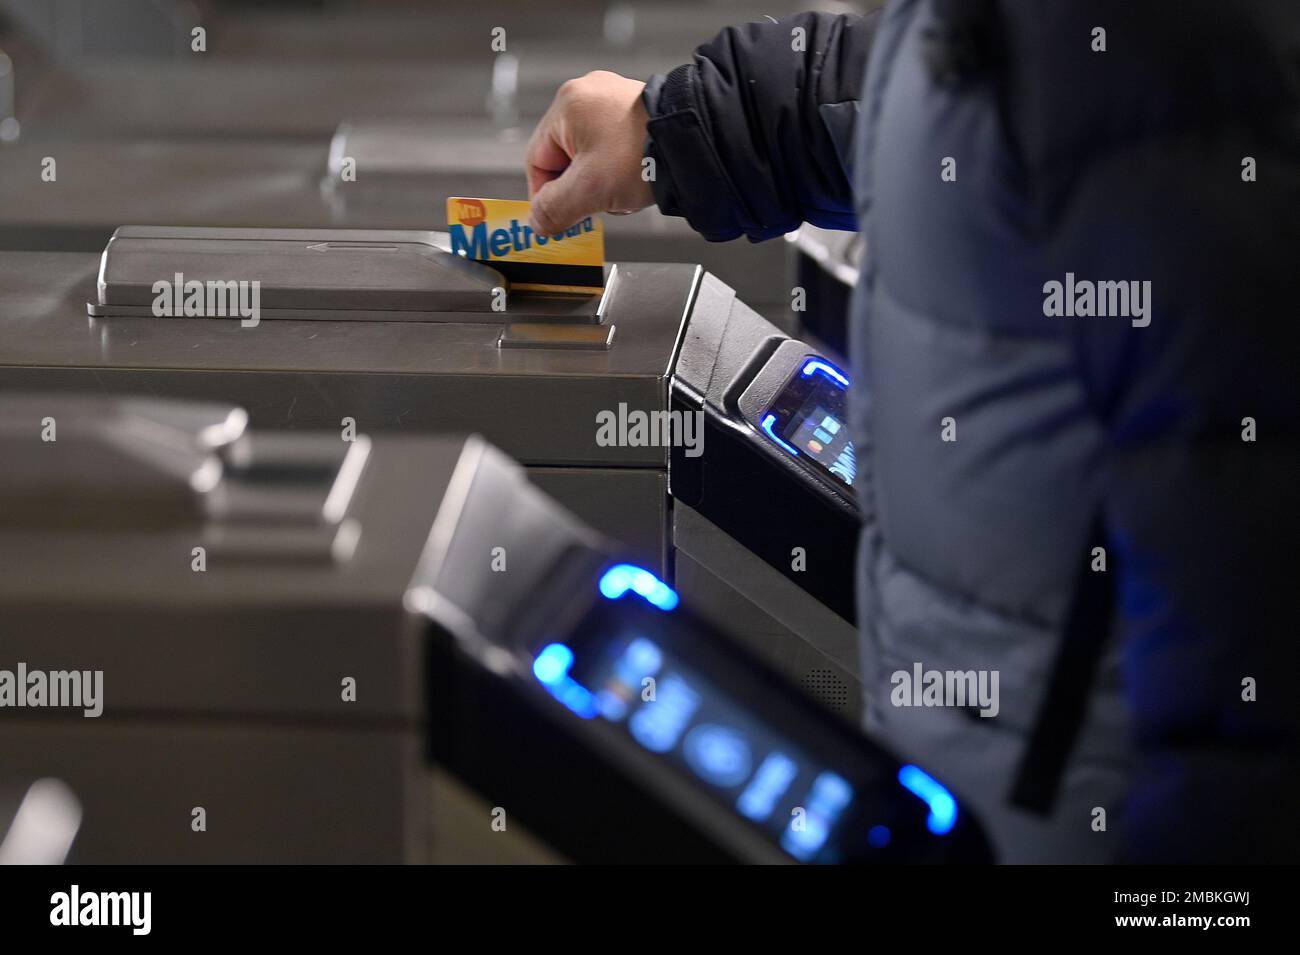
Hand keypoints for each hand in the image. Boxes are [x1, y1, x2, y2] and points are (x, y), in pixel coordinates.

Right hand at [525, 71, 654, 235]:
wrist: (696, 144)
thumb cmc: (645, 153)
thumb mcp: (589, 190)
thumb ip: (554, 209)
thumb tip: (538, 222)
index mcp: (568, 104)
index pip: (537, 160)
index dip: (544, 195)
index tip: (555, 217)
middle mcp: (589, 94)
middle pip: (565, 158)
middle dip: (580, 188)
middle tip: (597, 203)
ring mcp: (614, 100)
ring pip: (590, 157)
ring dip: (601, 182)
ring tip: (622, 187)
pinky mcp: (636, 112)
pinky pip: (614, 148)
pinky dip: (620, 169)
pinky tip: (635, 177)